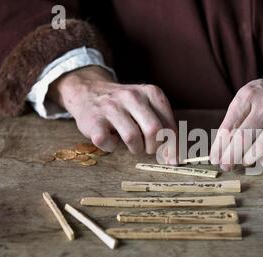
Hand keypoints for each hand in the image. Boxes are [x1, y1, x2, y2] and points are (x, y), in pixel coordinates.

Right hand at [48, 66, 177, 162]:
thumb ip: (163, 125)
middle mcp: (132, 96)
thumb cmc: (124, 106)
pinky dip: (111, 147)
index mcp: (151, 93)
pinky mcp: (93, 119)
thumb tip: (175, 157)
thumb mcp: (146, 106)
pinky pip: (107, 142)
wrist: (87, 90)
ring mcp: (111, 107)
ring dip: (135, 149)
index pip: (169, 124)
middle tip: (148, 149)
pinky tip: (111, 140)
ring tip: (132, 145)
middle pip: (154, 131)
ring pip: (133, 137)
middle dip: (154, 148)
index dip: (173, 146)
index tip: (173, 160)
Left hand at [210, 47, 262, 169]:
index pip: (228, 126)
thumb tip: (222, 147)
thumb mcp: (252, 95)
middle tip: (226, 166)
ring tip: (245, 162)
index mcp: (249, 95)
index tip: (215, 159)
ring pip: (259, 149)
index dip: (219, 147)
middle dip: (230, 157)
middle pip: (241, 139)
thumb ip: (238, 117)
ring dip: (248, 160)